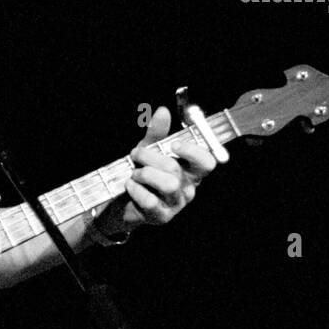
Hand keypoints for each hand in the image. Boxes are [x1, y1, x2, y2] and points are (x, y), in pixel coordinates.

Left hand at [95, 106, 216, 236]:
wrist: (122, 201)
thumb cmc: (142, 174)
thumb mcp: (148, 150)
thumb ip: (157, 133)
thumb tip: (163, 111)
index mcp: (191, 170)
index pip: (207, 162)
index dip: (193, 152)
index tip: (174, 144)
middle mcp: (188, 187)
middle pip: (177, 169)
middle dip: (150, 157)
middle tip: (135, 154)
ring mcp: (176, 204)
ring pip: (167, 184)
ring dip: (143, 174)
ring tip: (134, 174)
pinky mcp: (162, 217)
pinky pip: (151, 201)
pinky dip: (136, 190)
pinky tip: (130, 187)